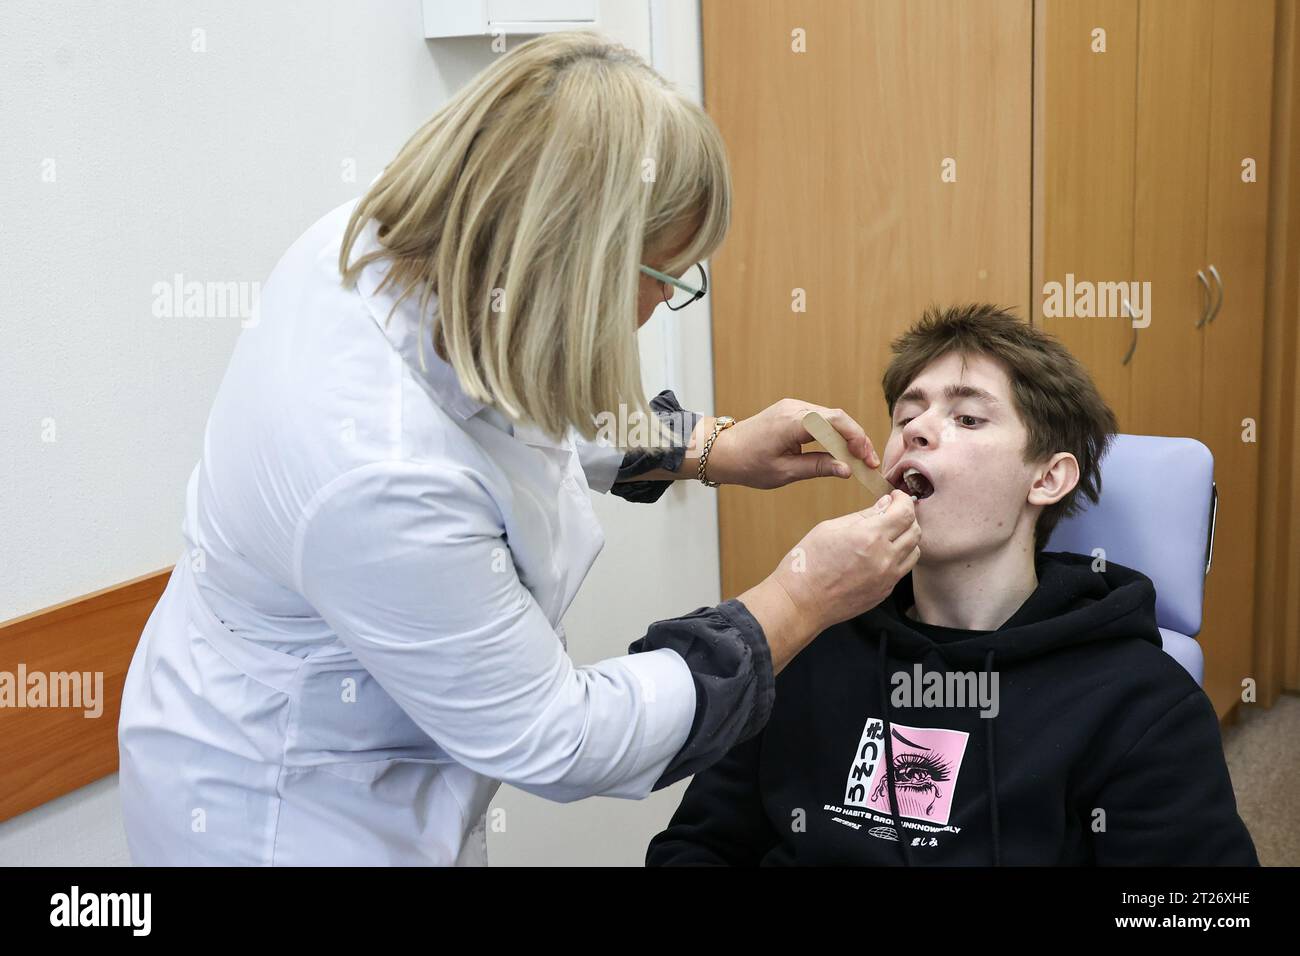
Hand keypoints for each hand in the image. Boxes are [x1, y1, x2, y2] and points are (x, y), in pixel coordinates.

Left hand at [699, 399, 879, 488]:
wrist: (722, 451)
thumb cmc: (748, 464)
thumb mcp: (784, 472)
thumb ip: (818, 468)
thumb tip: (846, 470)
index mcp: (792, 422)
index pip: (836, 422)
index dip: (857, 439)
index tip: (867, 459)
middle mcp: (794, 408)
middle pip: (838, 417)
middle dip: (857, 439)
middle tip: (869, 462)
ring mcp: (792, 407)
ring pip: (831, 417)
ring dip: (846, 436)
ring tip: (858, 459)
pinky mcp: (791, 411)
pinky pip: (820, 419)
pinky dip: (833, 433)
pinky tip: (839, 450)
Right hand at [738, 490, 919, 672]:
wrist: (800, 602)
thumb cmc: (807, 564)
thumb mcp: (829, 529)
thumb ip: (862, 516)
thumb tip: (883, 505)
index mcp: (869, 537)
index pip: (905, 512)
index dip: (902, 500)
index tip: (894, 497)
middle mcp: (884, 558)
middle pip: (915, 530)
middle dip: (906, 516)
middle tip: (892, 511)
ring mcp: (887, 578)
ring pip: (914, 551)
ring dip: (906, 537)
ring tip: (889, 532)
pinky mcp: (884, 591)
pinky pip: (903, 569)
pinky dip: (899, 556)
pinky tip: (882, 552)